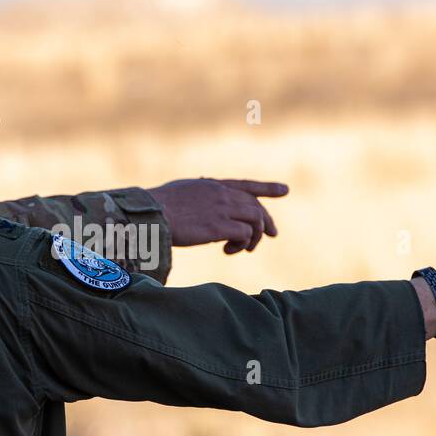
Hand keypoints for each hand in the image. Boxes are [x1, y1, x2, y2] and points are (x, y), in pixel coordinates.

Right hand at [146, 178, 289, 252]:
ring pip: (256, 220)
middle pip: (256, 206)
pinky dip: (242, 244)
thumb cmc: (158, 207)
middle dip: (267, 222)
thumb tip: (204, 204)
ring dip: (255, 237)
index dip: (267, 188)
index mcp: (212, 185)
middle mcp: (222, 194)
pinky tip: (229, 251)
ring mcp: (222, 209)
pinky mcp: (219, 227)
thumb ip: (198, 196)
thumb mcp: (182, 192)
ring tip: (245, 249)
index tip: (284, 190)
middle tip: (272, 235)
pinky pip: (245, 234)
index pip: (246, 185)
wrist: (151, 213)